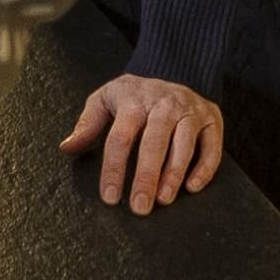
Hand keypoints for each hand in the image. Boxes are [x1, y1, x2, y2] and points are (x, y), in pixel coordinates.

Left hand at [60, 75, 222, 215]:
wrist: (173, 71)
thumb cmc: (133, 96)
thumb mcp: (104, 100)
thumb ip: (87, 124)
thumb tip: (67, 148)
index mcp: (134, 99)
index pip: (121, 137)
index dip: (114, 168)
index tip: (110, 197)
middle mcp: (164, 103)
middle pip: (154, 142)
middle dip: (146, 176)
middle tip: (140, 207)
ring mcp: (191, 110)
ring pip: (184, 144)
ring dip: (174, 173)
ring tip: (163, 200)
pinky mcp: (212, 119)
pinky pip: (212, 146)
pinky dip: (204, 167)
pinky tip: (192, 187)